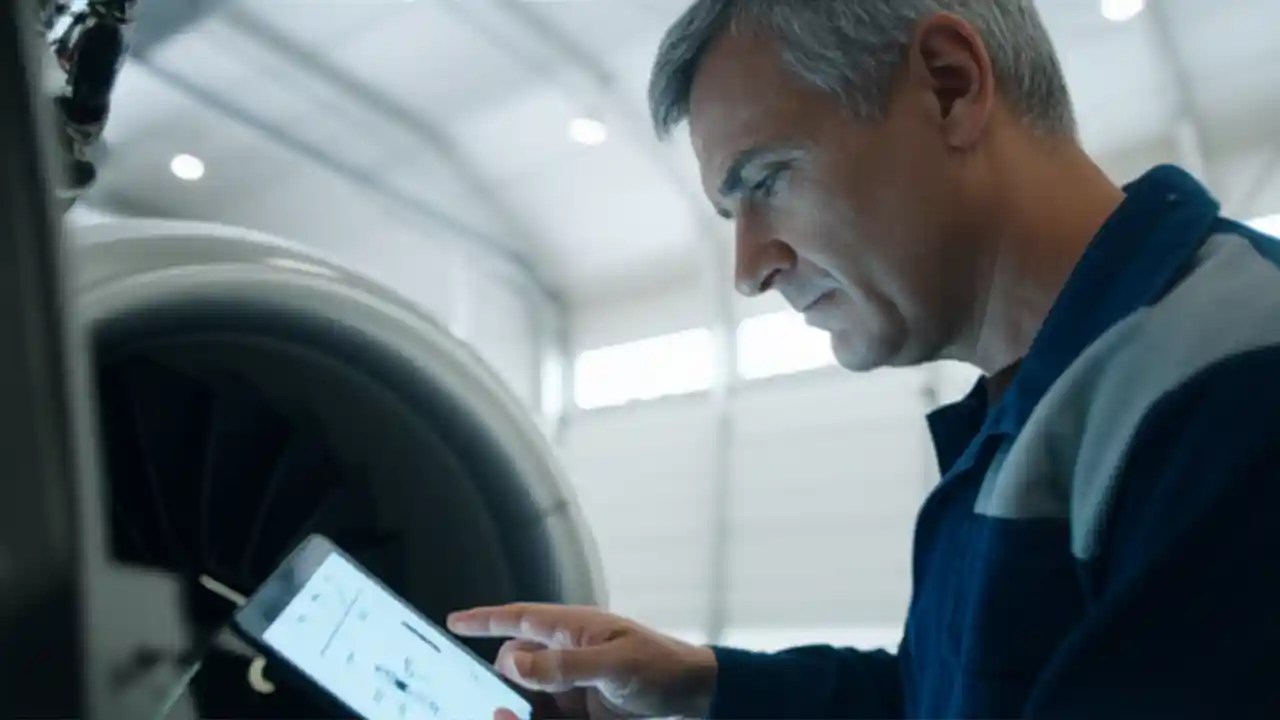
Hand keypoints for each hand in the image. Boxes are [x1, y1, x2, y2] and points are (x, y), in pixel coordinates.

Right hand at [446, 603, 716, 718]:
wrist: (698, 700)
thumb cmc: (662, 669)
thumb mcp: (615, 665)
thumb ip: (563, 665)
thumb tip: (512, 661)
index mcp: (574, 629)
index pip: (520, 619)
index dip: (485, 620)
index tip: (452, 622)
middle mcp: (567, 656)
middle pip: (515, 667)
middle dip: (498, 684)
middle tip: (490, 703)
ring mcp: (572, 686)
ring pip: (527, 698)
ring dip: (516, 711)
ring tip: (508, 717)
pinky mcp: (580, 713)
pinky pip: (544, 717)